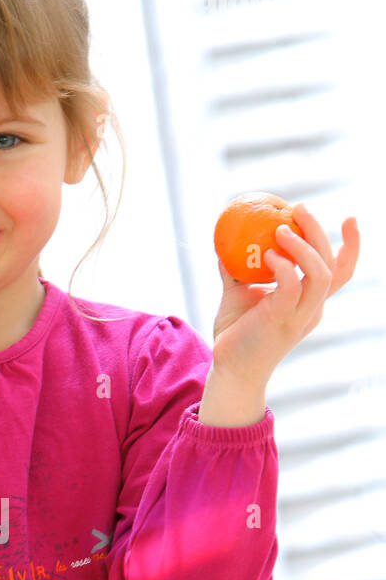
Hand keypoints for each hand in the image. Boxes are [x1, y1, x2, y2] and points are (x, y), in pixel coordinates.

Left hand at [211, 205, 359, 393]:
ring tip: (280, 228)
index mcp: (309, 302)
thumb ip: (238, 269)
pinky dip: (282, 266)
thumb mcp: (238, 295)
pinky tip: (265, 254)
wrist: (229, 370)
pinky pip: (291, 287)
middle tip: (300, 208)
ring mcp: (298, 316)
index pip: (341, 272)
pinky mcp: (280, 321)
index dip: (351, 246)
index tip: (349, 218)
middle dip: (320, 233)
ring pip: (320, 275)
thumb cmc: (236, 334)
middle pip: (332, 266)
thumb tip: (228, 240)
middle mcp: (311, 309)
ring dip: (304, 247)